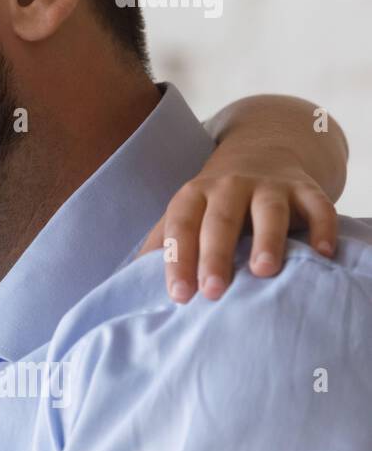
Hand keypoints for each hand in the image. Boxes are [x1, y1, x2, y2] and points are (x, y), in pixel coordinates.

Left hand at [139, 153, 337, 302]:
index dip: (177, 259)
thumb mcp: (186, 214)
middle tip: (214, 290)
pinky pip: (317, 205)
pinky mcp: (306, 188)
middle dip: (215, 254)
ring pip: (268, 210)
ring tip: (264, 271)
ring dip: (267, 239)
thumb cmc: (215, 202)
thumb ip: (162, 243)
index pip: (181, 226)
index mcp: (194, 195)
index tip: (179, 295)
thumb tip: (128, 281)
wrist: (260, 154)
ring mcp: (270, 185)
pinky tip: (322, 253)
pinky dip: (322, 227)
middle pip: (221, 219)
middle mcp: (230, 186)